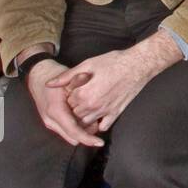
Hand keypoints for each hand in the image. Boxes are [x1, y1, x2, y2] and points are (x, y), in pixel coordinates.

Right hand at [26, 59, 104, 146]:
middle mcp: (51, 120)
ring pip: (69, 135)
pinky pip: (65, 130)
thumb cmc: (53, 75)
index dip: (87, 138)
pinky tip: (83, 119)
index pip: (73, 131)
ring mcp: (49, 122)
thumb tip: (87, 79)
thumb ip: (78, 82)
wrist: (37, 75)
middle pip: (72, 136)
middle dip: (87, 134)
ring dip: (81, 131)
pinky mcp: (50, 122)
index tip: (99, 143)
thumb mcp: (67, 77)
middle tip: (97, 123)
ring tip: (91, 120)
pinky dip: (76, 128)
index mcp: (56, 111)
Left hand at [48, 32, 179, 132]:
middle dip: (75, 107)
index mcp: (83, 94)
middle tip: (80, 96)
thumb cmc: (113, 62)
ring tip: (88, 105)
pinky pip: (104, 126)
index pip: (67, 103)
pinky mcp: (116, 113)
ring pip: (87, 122)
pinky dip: (99, 124)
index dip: (69, 95)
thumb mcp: (88, 64)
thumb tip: (49, 84)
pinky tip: (99, 115)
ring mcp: (105, 111)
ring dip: (84, 117)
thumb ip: (67, 76)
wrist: (138, 65)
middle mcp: (92, 106)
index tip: (73, 89)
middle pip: (75, 114)